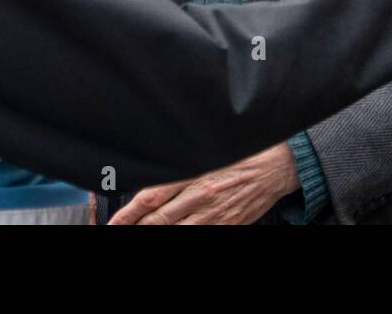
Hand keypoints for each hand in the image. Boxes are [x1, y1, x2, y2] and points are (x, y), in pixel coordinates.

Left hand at [108, 143, 299, 224]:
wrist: (276, 167)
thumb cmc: (242, 155)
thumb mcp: (208, 154)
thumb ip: (182, 168)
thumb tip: (154, 182)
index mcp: (193, 173)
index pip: (151, 196)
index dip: (129, 212)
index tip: (115, 222)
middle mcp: (201, 195)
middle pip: (158, 220)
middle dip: (136, 228)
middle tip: (120, 231)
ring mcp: (214, 214)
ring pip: (176, 232)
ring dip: (156, 234)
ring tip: (140, 234)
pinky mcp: (227, 226)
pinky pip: (200, 235)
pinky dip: (184, 237)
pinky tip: (176, 235)